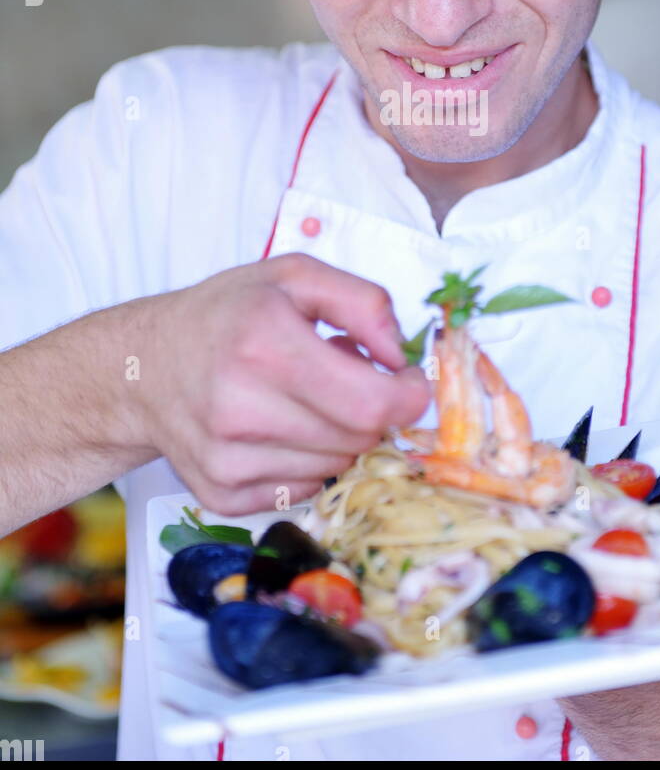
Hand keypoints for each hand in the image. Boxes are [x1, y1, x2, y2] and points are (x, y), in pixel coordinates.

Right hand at [135, 253, 430, 513]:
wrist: (141, 366)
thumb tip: (400, 358)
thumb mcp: (295, 276)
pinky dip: (306, 462)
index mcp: (265, 345)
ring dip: (338, 436)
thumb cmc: (226, 314)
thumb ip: (363, 303)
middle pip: (358, 439)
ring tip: (305, 398)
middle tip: (344, 380)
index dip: (408, 398)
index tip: (407, 383)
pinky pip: (301, 491)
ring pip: (334, 467)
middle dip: (370, 411)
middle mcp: (240, 408)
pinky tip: (280, 429)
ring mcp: (226, 459)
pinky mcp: (219, 493)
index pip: (371, 404)